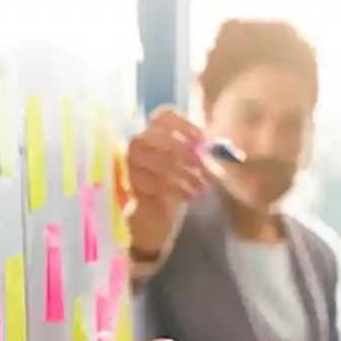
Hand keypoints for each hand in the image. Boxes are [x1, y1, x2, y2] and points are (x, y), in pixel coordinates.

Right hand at [126, 108, 208, 250]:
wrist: (153, 224)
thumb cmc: (172, 192)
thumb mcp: (187, 169)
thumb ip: (196, 152)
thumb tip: (213, 144)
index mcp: (150, 134)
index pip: (162, 116)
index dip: (183, 124)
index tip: (201, 140)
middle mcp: (134, 145)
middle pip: (157, 136)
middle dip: (183, 150)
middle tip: (201, 166)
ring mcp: (127, 165)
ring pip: (155, 160)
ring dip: (183, 172)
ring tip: (200, 186)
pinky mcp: (127, 187)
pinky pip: (151, 182)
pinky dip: (175, 189)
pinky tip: (189, 197)